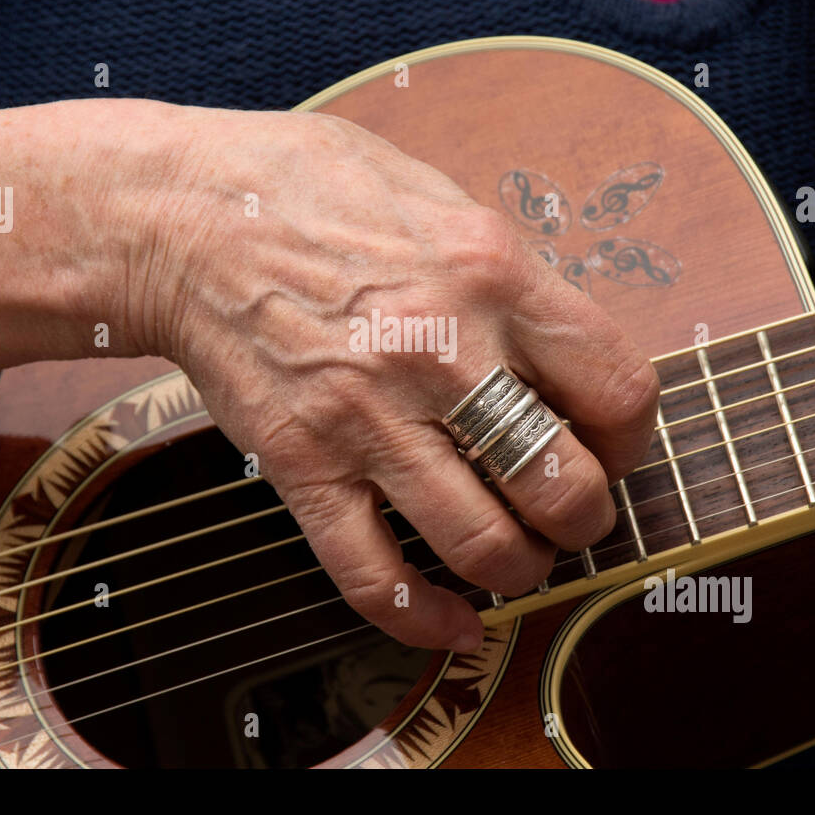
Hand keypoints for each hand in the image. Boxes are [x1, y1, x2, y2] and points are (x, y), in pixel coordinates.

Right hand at [0, 99, 659, 652]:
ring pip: (482, 545)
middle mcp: (442, 352)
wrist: (181, 217)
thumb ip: (511, 273)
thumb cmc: (309, 190)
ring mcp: (368, 416)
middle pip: (563, 485)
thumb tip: (565, 346)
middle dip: (587, 521)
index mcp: (492, 275)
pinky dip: (424, 621)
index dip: (633, 439)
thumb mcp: (438, 194)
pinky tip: (453, 624)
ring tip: (518, 559)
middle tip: (573, 516)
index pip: (618, 389)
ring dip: (519, 572)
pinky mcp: (302, 463)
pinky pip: (373, 576)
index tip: (614, 447)